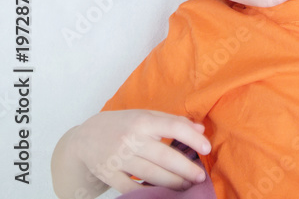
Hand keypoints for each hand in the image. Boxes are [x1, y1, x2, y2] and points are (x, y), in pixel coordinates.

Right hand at [69, 110, 210, 193]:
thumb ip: (173, 121)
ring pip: (150, 175)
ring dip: (172, 183)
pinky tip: (162, 193)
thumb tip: (200, 129)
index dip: (193, 138)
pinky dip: (148, 191)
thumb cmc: (122, 125)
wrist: (84, 138)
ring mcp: (118, 159)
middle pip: (164, 157)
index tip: (207, 148)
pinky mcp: (108, 175)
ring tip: (186, 186)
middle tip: (200, 176)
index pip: (173, 127)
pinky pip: (131, 188)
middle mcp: (131, 139)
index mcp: (143, 121)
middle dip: (186, 169)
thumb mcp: (146, 115)